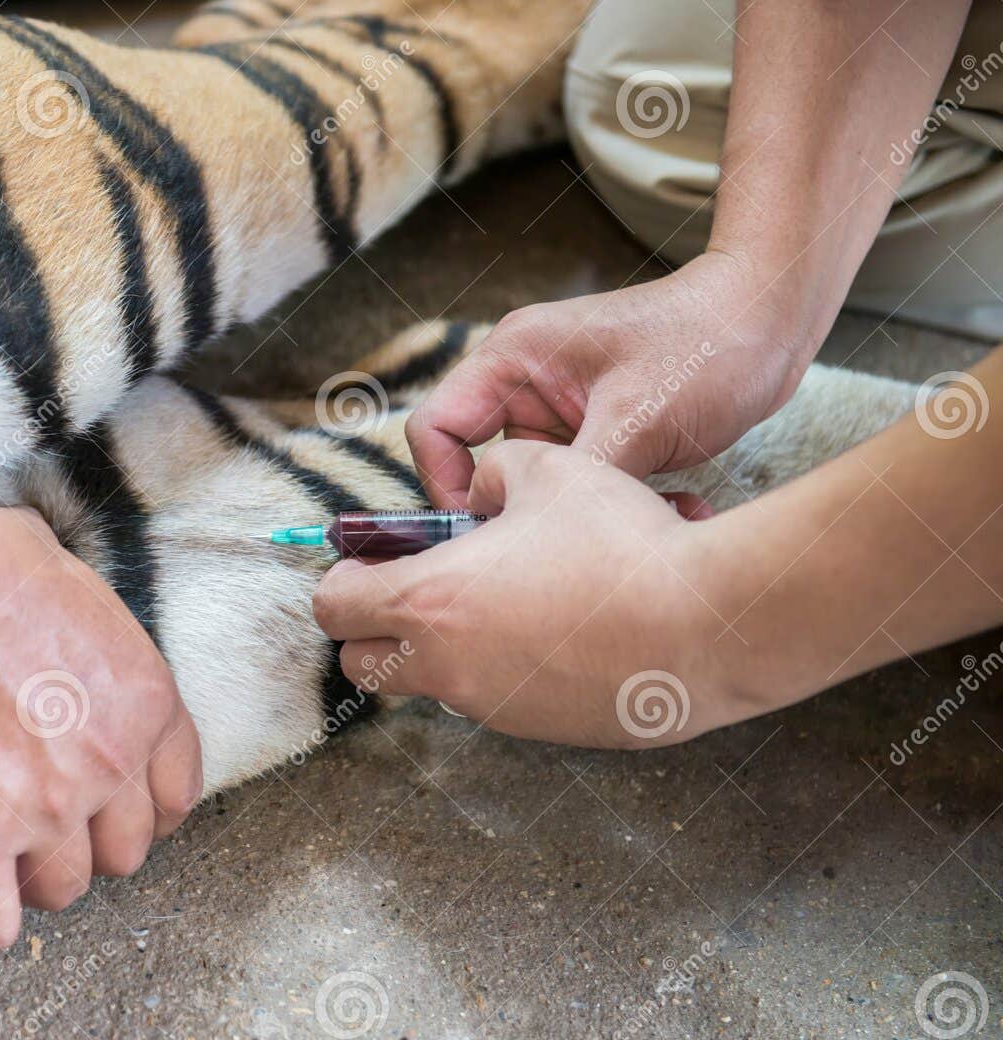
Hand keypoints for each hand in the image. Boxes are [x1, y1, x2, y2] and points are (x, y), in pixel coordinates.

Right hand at [0, 504, 201, 950]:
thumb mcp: (70, 581)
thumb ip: (87, 628)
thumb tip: (58, 613)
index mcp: (146, 700)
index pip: (178, 792)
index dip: (144, 810)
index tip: (113, 811)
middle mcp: (111, 765)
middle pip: (124, 852)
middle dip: (87, 845)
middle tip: (42, 825)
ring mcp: (48, 810)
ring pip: (63, 890)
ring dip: (31, 879)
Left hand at [312, 442, 747, 748]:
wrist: (705, 625)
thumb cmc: (622, 541)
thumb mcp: (549, 469)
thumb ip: (494, 473)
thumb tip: (480, 489)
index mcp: (430, 601)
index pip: (334, 608)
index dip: (346, 580)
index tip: (375, 560)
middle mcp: (447, 667)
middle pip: (362, 665)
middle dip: (376, 629)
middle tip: (423, 589)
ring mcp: (493, 708)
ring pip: (433, 685)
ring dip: (445, 649)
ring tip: (506, 601)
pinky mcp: (540, 730)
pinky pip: (496, 700)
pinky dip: (505, 670)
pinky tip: (558, 630)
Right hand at [406, 252, 817, 500]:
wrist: (775, 320)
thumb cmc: (707, 345)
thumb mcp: (636, 421)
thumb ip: (571, 481)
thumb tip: (531, 539)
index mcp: (513, 359)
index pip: (436, 429)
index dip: (445, 486)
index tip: (488, 529)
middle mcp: (526, 383)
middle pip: (481, 466)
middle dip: (525, 511)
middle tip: (566, 546)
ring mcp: (562, 408)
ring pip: (538, 484)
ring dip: (582, 513)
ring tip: (643, 525)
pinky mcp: (597, 430)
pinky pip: (581, 484)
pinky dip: (615, 505)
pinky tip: (674, 509)